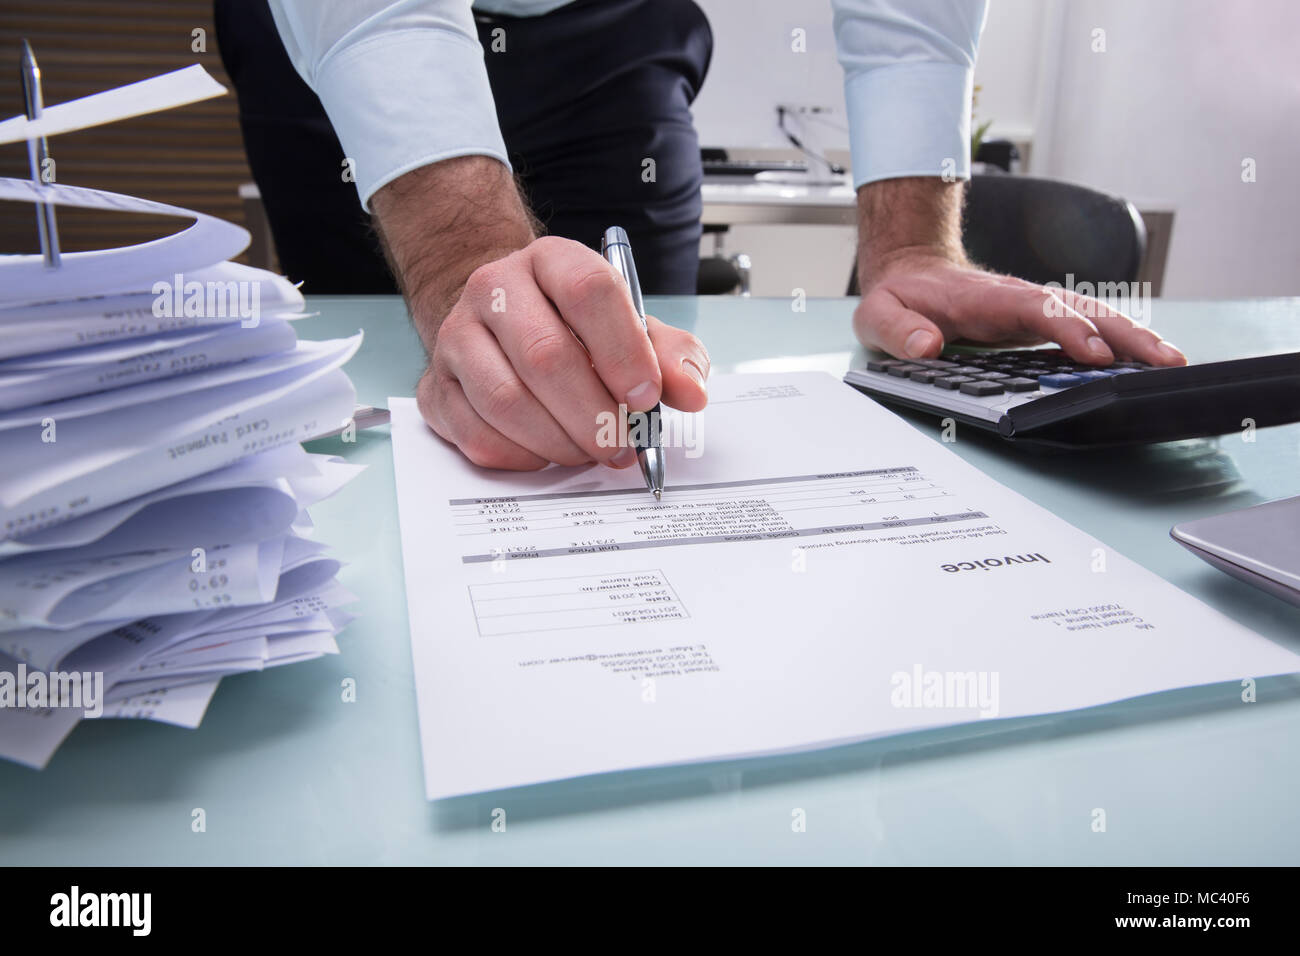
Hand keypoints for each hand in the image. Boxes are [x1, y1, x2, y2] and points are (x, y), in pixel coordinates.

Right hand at [416, 236, 709, 469]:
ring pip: (507, 401)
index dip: (624, 351)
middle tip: (623, 446)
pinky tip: (547, 452)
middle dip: (595, 415)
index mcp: (551, 261)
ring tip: (590, 452)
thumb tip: (691, 393)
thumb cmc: (576, 331)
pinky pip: (477, 434)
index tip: (647, 399)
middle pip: (545, 355)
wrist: (503, 327)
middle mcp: (495, 289)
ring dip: (559, 442)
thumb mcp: (632, 329)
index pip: (589, 291)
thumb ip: (671, 357)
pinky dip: (522, 457)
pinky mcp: (436, 386)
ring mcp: (457, 337)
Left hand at [854, 249, 1186, 366]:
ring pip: (1094, 317)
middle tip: (1164, 361)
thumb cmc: (899, 297)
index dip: (1068, 330)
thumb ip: (899, 330)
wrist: (909, 271)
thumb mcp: (879, 315)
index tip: (1094, 353)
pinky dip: (1120, 343)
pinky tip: (1146, 363)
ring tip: (1173, 363)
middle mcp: (1020, 299)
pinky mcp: (1042, 322)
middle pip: (1082, 310)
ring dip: (1134, 338)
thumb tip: (927, 345)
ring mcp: (1035, 309)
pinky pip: (1088, 328)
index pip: (1037, 310)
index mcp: (987, 298)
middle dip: (1125, 335)